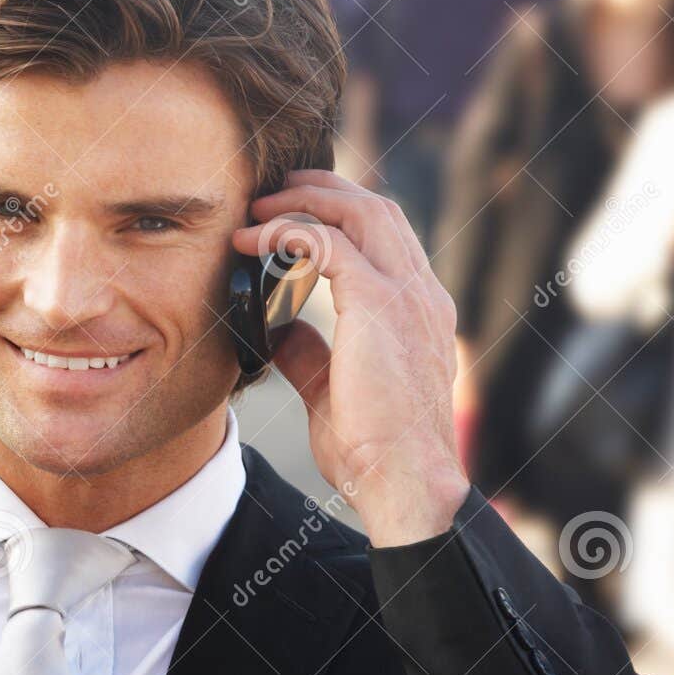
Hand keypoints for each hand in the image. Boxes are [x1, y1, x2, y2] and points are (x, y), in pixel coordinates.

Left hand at [237, 171, 469, 546]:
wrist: (405, 484)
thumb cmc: (376, 453)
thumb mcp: (333, 392)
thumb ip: (310, 353)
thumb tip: (279, 329)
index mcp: (420, 312)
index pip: (387, 238)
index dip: (341, 215)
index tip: (294, 215)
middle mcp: (421, 295)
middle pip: (377, 210)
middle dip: (324, 189)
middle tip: (274, 190)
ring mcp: (407, 297)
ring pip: (360, 211)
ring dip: (305, 200)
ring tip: (259, 206)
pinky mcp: (380, 306)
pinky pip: (328, 243)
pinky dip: (286, 232)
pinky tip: (252, 239)